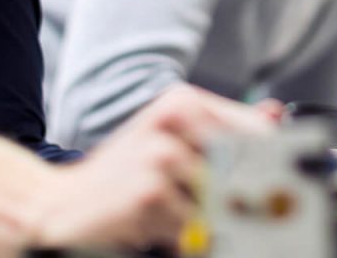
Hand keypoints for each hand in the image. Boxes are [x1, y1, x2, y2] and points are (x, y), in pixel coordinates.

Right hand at [33, 84, 274, 249]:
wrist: (60, 204)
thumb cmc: (121, 176)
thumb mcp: (171, 140)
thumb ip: (222, 129)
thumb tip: (275, 114)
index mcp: (182, 102)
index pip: (255, 132)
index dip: (270, 163)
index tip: (276, 182)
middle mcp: (173, 121)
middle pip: (243, 168)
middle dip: (233, 195)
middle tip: (205, 204)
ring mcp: (162, 155)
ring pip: (218, 202)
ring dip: (199, 218)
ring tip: (163, 210)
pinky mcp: (151, 192)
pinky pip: (192, 226)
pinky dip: (177, 235)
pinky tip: (148, 222)